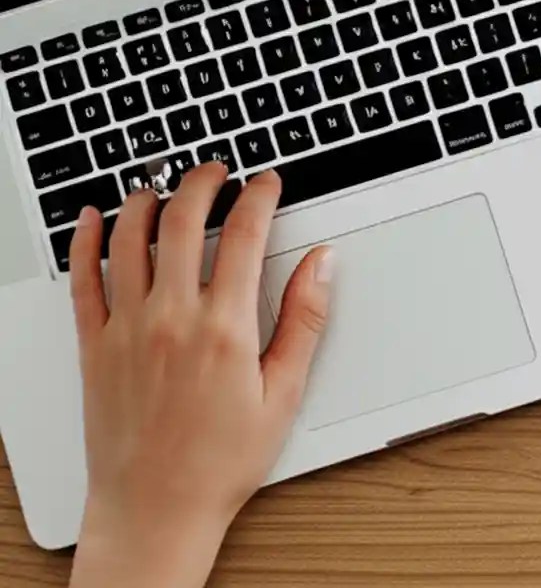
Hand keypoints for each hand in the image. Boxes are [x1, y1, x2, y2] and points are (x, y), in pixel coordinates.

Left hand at [67, 165, 332, 587]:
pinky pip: (82, 279)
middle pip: (182, 221)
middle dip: (202, 182)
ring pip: (128, 239)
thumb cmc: (221, 460)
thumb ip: (304, 321)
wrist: (156, 507)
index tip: (266, 182)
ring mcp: (127, 329)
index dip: (258, 196)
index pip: (243, 235)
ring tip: (161, 184)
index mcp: (224, 329)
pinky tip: (91, 217)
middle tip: (217, 169)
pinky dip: (85, 239)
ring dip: (145, 199)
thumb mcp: (283, 392)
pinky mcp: (95, 346)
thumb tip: (322, 267)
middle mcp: (171, 319)